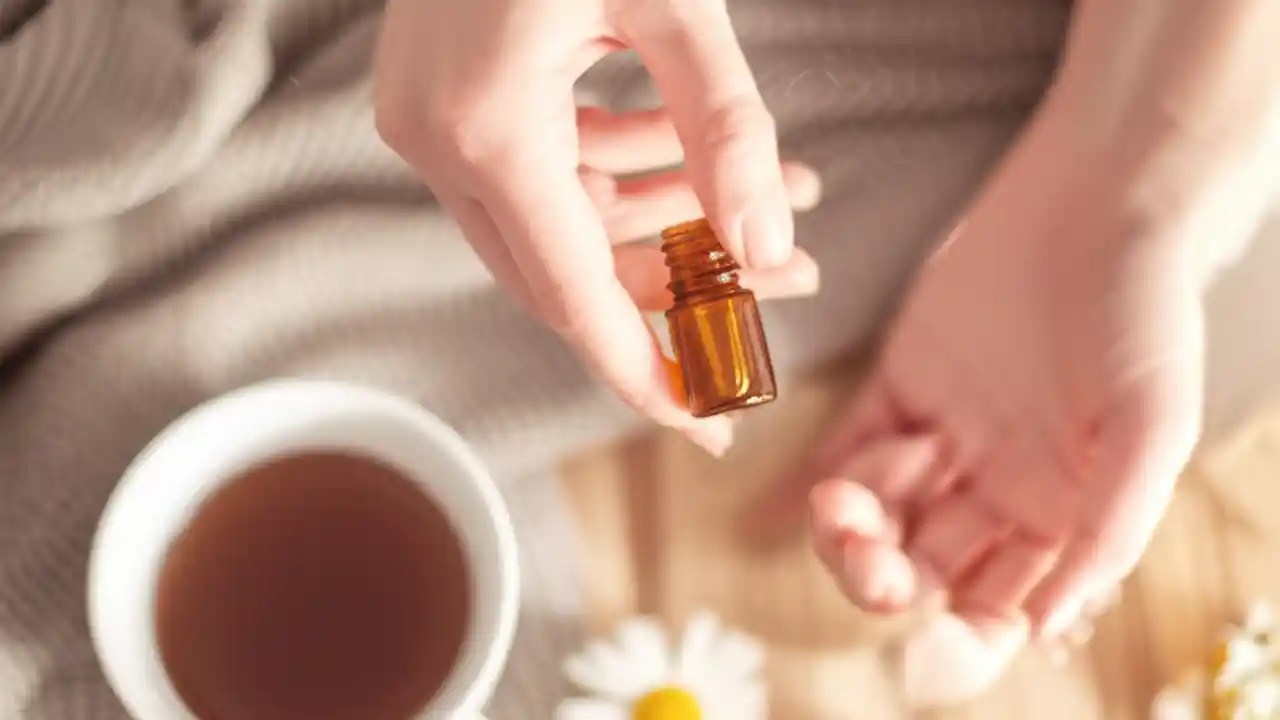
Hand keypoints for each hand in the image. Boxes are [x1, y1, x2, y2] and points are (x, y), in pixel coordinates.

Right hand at [374, 0, 811, 453]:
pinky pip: (543, 168)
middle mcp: (440, 139)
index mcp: (485, 126)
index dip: (640, 369)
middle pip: (570, 267)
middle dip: (681, 288)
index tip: (703, 424)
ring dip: (668, 222)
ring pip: (562, 220)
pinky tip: (701, 157)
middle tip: (781, 297)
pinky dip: (624, 169)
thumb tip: (771, 244)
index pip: (572, 293)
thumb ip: (727, 123)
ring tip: (785, 209)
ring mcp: (434, 119)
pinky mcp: (450, 96)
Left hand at [755, 111, 1204, 704]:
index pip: (996, 611)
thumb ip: (1109, 526)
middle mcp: (998, 488)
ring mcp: (946, 437)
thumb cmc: (1142, 310)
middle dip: (883, 578)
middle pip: (920, 570)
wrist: (1098, 200)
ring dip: (849, 529)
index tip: (919, 654)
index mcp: (1059, 515)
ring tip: (844, 503)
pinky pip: (851, 446)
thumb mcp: (1151, 425)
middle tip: (868, 555)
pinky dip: (829, 473)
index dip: (957, 646)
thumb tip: (1047, 630)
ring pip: (877, 516)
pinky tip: (815, 485)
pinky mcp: (901, 384)